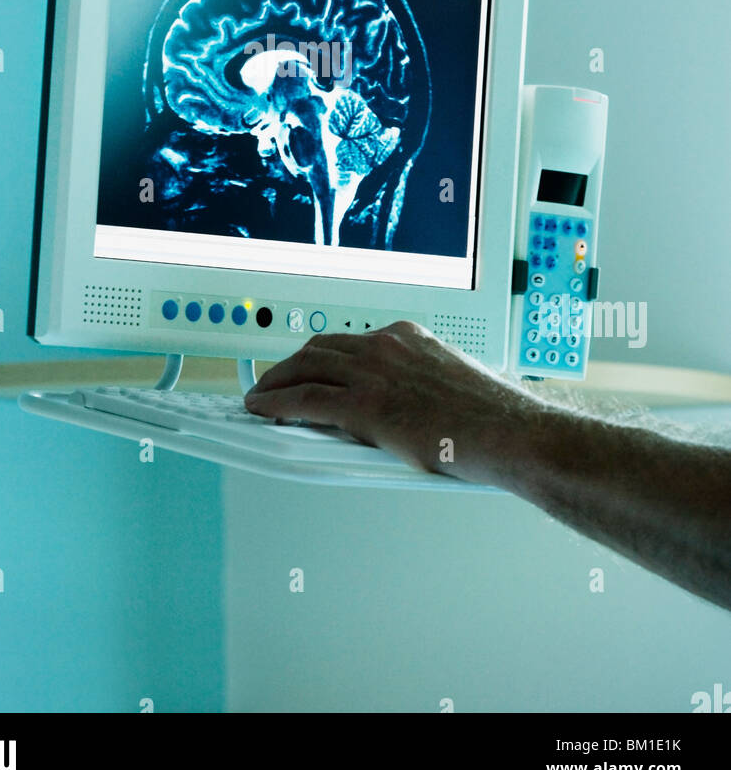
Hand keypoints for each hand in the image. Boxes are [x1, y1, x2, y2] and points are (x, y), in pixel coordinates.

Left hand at [244, 320, 539, 482]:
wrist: (509, 432)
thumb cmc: (492, 417)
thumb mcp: (447, 383)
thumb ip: (414, 385)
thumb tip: (395, 404)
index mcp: (407, 337)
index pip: (349, 339)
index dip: (320, 354)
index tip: (308, 364)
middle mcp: (387, 346)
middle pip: (319, 348)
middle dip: (290, 364)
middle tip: (272, 380)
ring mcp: (374, 373)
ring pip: (305, 367)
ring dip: (276, 382)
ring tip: (260, 396)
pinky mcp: (366, 405)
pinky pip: (306, 399)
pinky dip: (277, 403)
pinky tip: (264, 410)